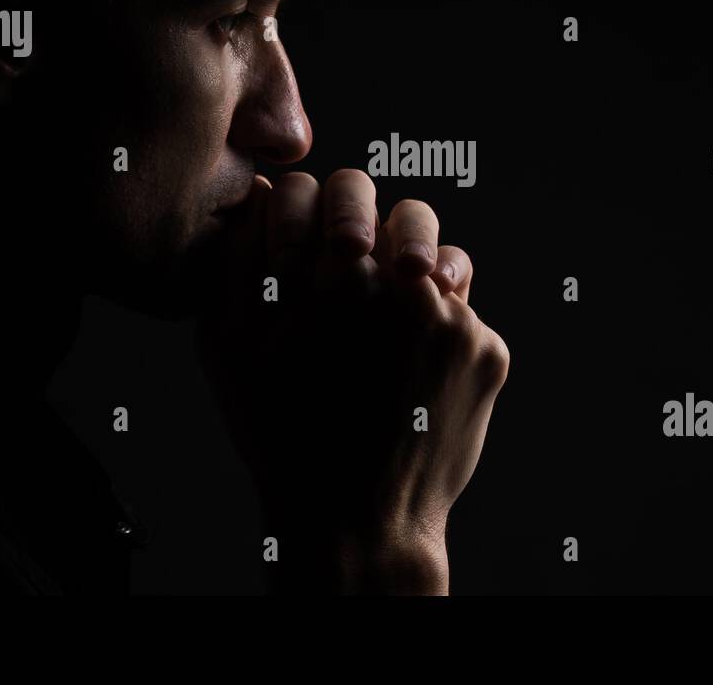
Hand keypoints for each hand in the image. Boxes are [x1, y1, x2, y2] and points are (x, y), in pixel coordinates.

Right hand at [195, 169, 509, 593]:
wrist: (355, 522)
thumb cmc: (280, 432)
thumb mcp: (227, 346)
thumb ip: (238, 260)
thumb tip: (260, 198)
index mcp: (324, 273)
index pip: (314, 189)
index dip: (298, 211)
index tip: (297, 246)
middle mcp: (393, 281)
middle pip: (383, 203)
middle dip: (361, 220)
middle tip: (349, 250)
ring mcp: (448, 314)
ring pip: (434, 253)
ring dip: (410, 268)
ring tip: (386, 315)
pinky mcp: (485, 348)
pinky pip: (461, 309)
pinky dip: (435, 328)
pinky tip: (408, 372)